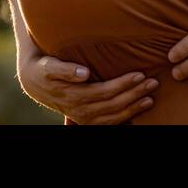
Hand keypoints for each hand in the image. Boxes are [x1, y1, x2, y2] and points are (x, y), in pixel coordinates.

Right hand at [17, 50, 158, 123]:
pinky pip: (111, 121)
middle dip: (135, 94)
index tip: (139, 74)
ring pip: (115, 116)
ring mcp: (85, 116)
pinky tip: (140, 107)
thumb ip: (65, 69)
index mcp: (75, 96)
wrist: (34, 82)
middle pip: (113, 104)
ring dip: (134, 107)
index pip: (105, 92)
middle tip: (153, 82)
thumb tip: (83, 73)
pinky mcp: (88, 118)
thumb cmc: (44, 69)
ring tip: (151, 97)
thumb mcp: (49, 66)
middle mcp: (81, 110)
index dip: (123, 84)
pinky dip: (127, 116)